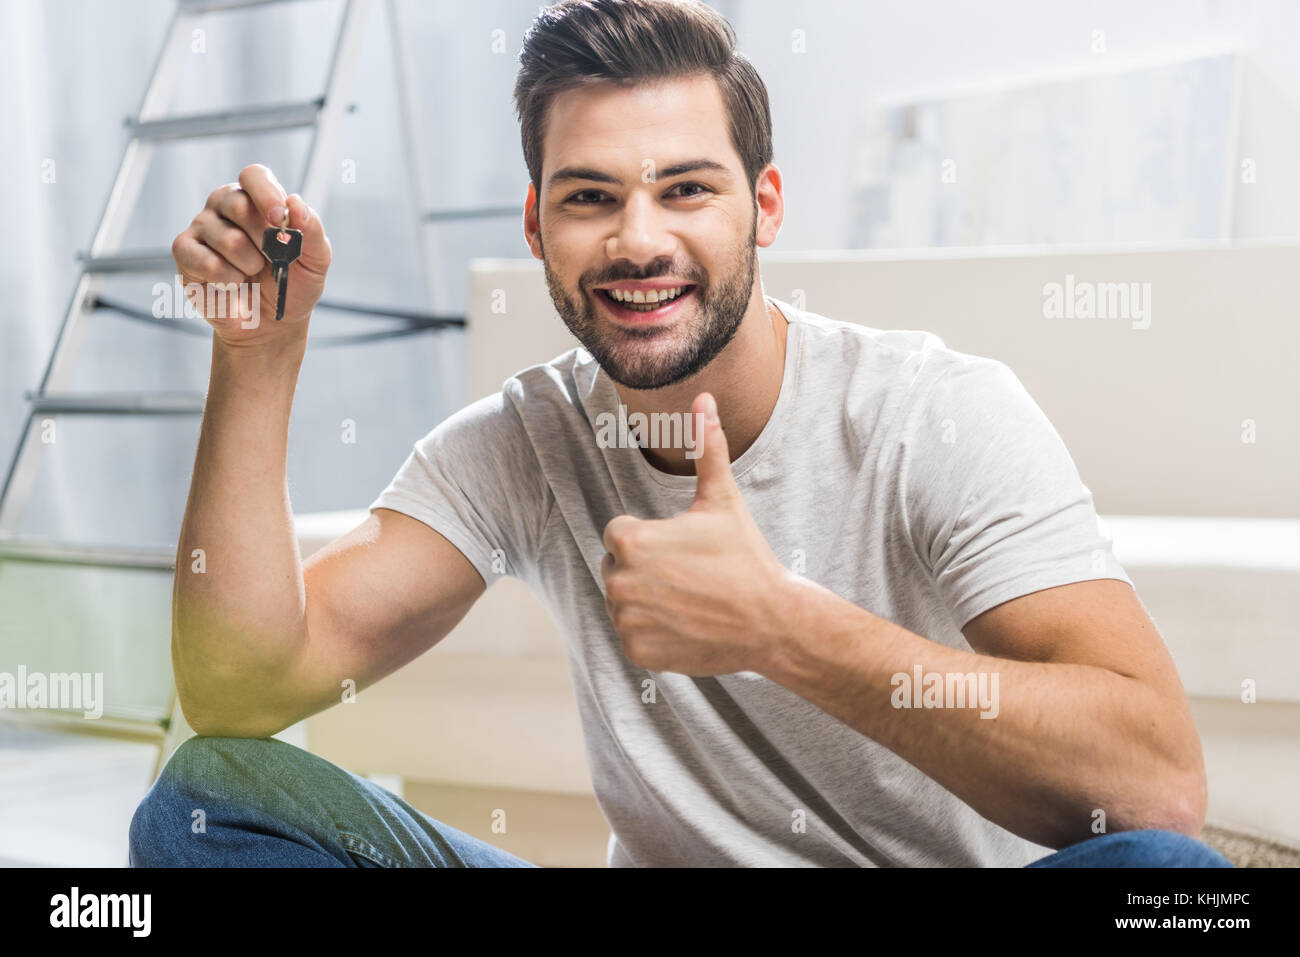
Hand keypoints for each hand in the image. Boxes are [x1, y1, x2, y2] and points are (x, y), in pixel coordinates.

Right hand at [171, 164, 330, 346]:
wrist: (272, 323)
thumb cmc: (292, 285)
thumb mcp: (315, 260)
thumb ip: (312, 230)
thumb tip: (295, 202)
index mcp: (257, 199)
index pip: (254, 176)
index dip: (266, 193)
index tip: (280, 217)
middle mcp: (225, 206)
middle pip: (238, 203)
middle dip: (265, 239)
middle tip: (273, 258)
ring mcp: (202, 227)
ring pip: (229, 239)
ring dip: (250, 265)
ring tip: (252, 274)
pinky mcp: (185, 252)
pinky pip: (208, 262)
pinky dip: (229, 280)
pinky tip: (233, 284)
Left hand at [600, 392, 793, 675]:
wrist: (771, 620)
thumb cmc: (745, 557)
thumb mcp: (722, 500)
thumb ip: (706, 447)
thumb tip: (703, 397)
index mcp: (631, 540)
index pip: (619, 533)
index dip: (650, 538)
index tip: (681, 549)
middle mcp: (619, 581)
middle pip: (617, 567)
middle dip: (646, 569)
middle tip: (689, 575)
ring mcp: (627, 620)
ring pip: (623, 602)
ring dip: (647, 600)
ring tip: (688, 599)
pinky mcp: (637, 651)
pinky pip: (632, 635)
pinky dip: (653, 633)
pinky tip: (686, 625)